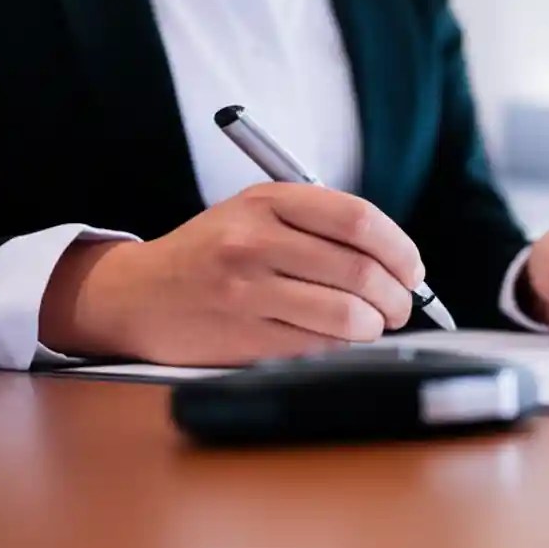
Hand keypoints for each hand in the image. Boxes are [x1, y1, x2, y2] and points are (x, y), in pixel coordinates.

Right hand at [39, 183, 423, 365]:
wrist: (136, 294)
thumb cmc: (214, 253)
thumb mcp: (257, 214)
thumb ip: (320, 225)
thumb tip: (398, 263)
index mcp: (267, 201)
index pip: (358, 220)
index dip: (399, 249)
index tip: (412, 270)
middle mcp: (254, 240)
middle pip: (360, 270)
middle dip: (396, 296)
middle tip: (400, 307)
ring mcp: (245, 290)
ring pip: (345, 313)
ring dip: (374, 326)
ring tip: (373, 325)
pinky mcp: (241, 335)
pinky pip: (318, 345)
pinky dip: (343, 346)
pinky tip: (341, 340)